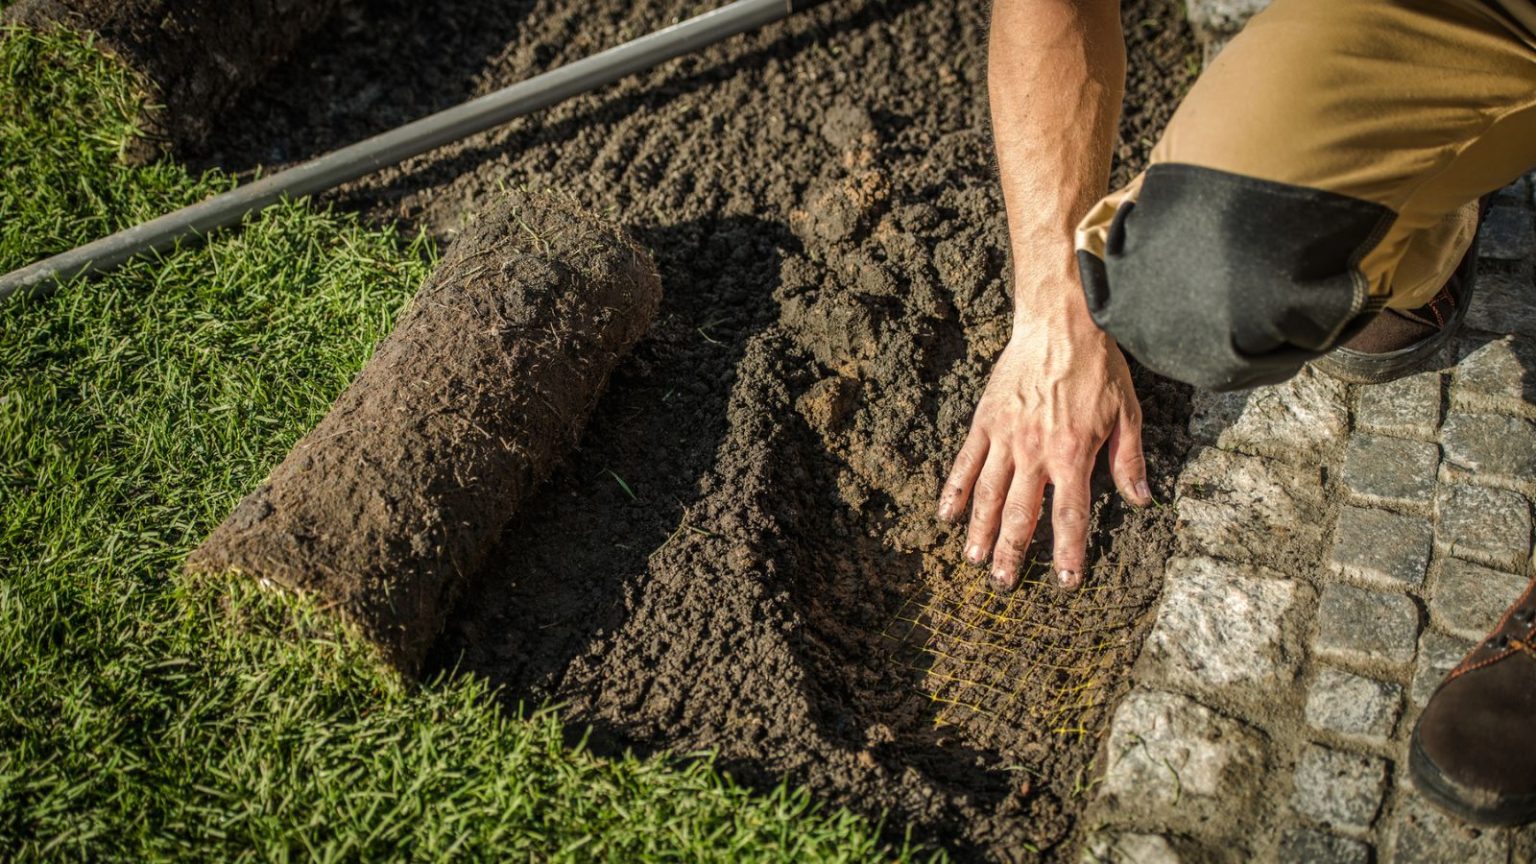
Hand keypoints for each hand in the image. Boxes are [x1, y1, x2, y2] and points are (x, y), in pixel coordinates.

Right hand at [938, 317, 1149, 590]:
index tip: (1065, 582)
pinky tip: (946, 515)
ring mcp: (1005, 437)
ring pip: (987, 494)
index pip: (1069, 516)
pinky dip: (954, 490)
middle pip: (1020, 514)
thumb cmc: (1098, 365)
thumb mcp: (1128, 412)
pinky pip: (965, 462)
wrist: (1060, 322)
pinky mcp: (985, 421)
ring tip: (973, 560)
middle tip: (1004, 584)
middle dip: (1012, 553)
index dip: (1068, 553)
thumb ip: (1129, 459)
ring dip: (979, 531)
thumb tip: (1141, 500)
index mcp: (1073, 454)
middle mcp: (1035, 452)